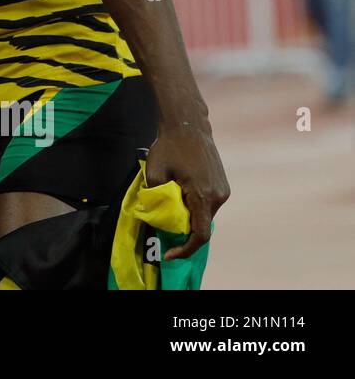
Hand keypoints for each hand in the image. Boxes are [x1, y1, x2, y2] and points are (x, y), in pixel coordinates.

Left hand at [145, 119, 229, 260]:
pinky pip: (207, 205)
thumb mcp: (154, 174)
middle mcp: (219, 196)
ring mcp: (223, 190)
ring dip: (188, 218)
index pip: (200, 235)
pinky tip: (179, 197)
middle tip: (162, 226)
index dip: (185, 249)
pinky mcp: (222, 185)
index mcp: (203, 196)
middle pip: (201, 226)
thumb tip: (156, 216)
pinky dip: (194, 208)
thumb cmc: (168, 147)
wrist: (187, 124)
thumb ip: (156, 198)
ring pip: (205, 215)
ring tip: (169, 207)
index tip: (169, 254)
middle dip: (183, 231)